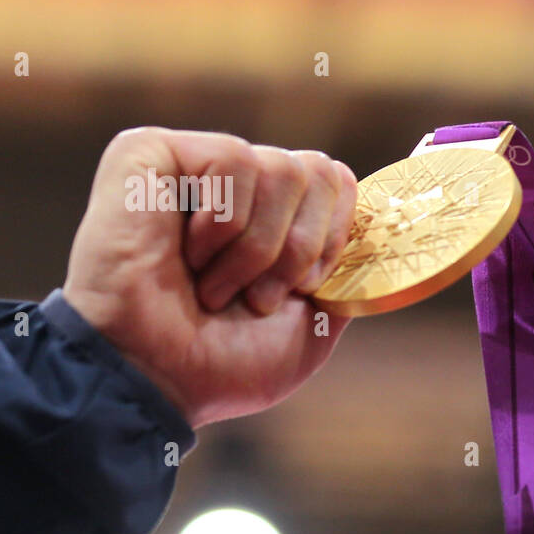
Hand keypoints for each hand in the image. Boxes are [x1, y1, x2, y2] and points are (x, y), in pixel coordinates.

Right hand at [62, 126, 357, 428]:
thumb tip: (382, 229)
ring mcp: (196, 166)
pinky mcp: (151, 152)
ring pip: (282, 168)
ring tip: (215, 287)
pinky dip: (222, 225)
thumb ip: (348, 275)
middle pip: (320, 170)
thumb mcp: (313, 327)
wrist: (154, 380)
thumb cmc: (223, 365)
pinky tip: (186, 256)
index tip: (308, 288)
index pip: (337, 181)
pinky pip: (234, 160)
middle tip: (259, 297)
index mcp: (273, 218)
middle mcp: (238, 186)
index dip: (336, 236)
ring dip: (258, 248)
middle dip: (302, 248)